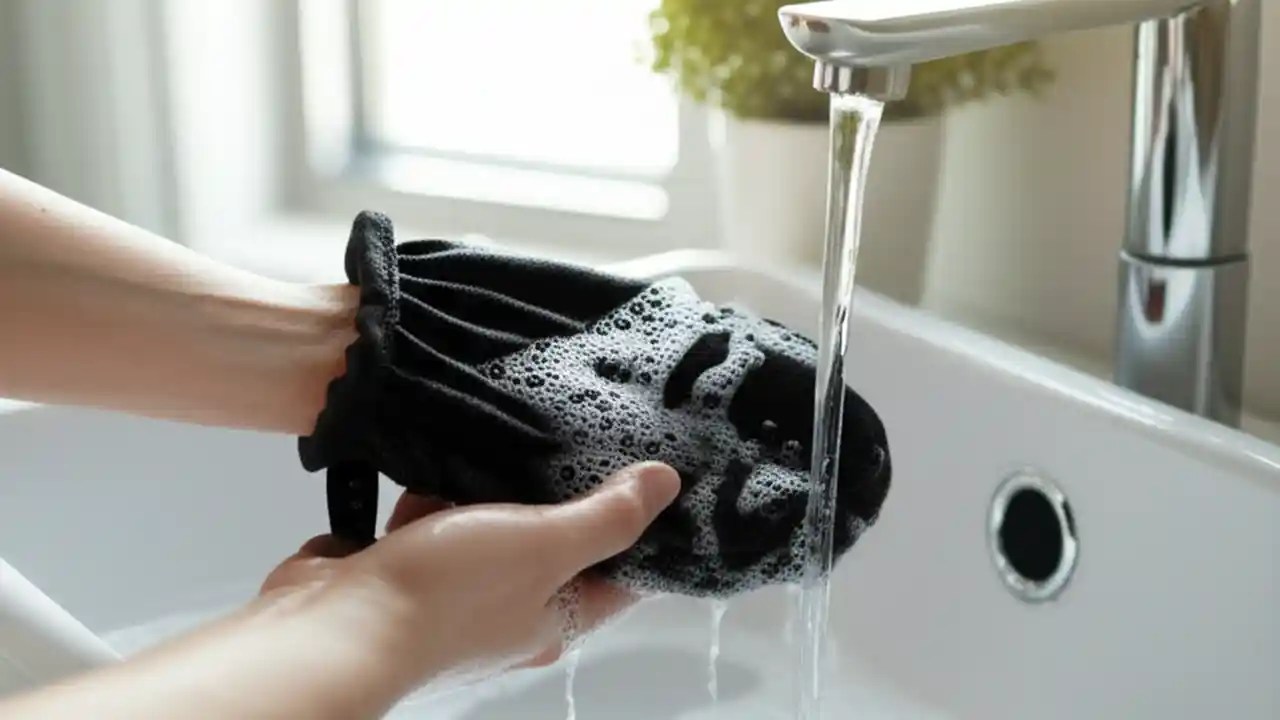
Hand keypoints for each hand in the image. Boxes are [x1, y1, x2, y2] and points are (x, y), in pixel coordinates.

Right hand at [260, 461, 680, 696]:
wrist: (331, 630)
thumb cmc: (449, 594)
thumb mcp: (544, 545)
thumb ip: (605, 517)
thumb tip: (669, 486)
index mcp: (556, 618)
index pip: (621, 574)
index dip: (643, 529)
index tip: (654, 471)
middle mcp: (508, 615)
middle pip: (551, 546)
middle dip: (554, 495)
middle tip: (574, 433)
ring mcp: (451, 598)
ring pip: (487, 529)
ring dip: (485, 491)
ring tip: (502, 434)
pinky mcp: (402, 574)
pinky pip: (431, 525)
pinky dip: (431, 497)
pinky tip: (433, 461)